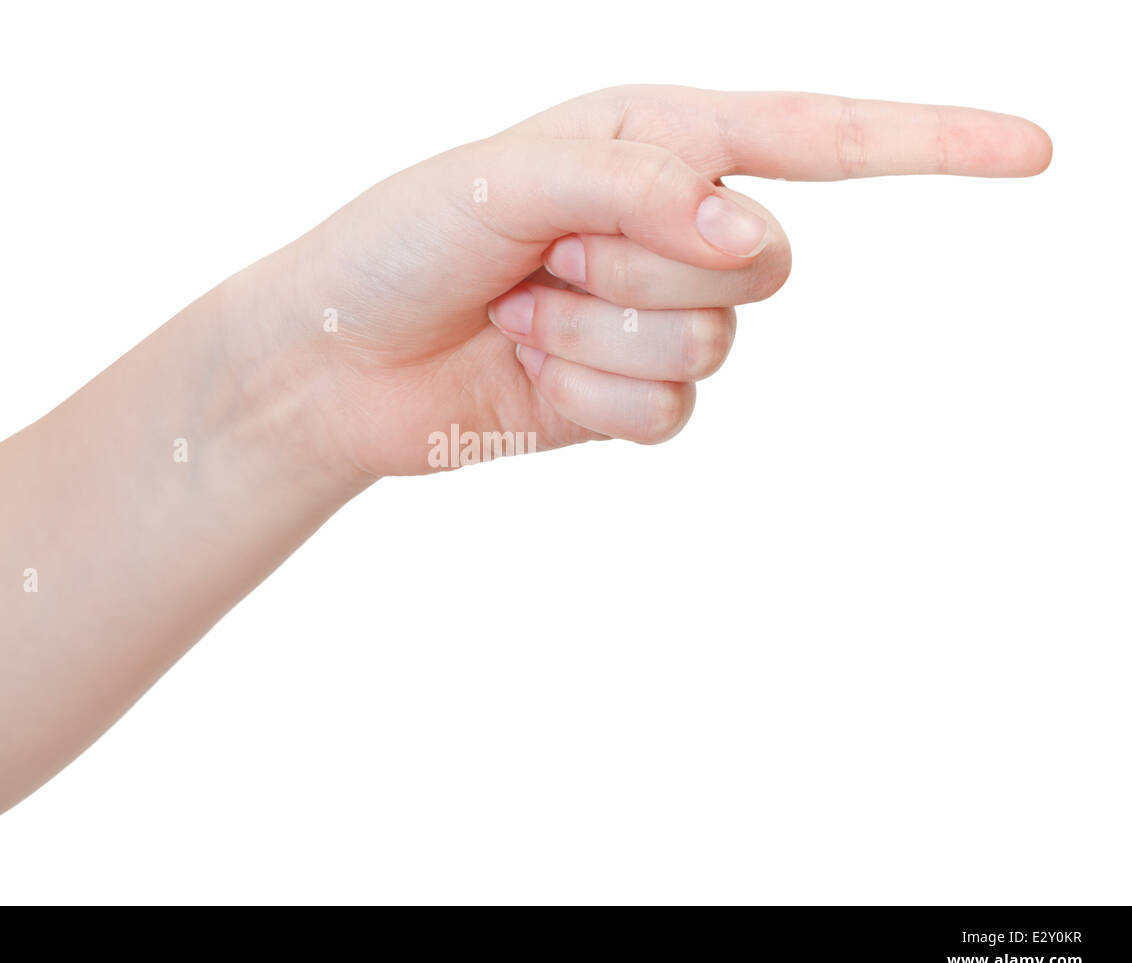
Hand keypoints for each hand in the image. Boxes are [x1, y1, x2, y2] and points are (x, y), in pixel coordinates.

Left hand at [258, 85, 1048, 477]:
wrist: (336, 359)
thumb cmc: (400, 243)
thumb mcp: (504, 177)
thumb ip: (634, 183)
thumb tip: (747, 227)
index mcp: (656, 143)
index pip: (818, 139)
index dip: (929, 142)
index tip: (1032, 151)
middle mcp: (669, 228)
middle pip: (762, 263)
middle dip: (641, 268)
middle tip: (542, 260)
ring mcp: (653, 322)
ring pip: (711, 348)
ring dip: (599, 336)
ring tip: (523, 314)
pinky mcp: (627, 400)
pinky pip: (666, 416)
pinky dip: (589, 399)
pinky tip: (527, 373)